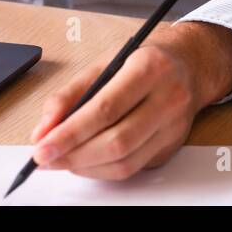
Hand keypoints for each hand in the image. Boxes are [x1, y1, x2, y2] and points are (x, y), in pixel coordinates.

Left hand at [26, 22, 231, 180]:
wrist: (190, 66)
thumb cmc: (142, 61)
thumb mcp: (103, 63)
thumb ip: (69, 95)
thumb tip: (43, 129)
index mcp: (148, 68)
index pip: (104, 109)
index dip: (69, 133)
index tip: (41, 146)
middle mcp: (167, 98)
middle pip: (116, 141)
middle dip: (74, 155)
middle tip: (45, 158)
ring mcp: (173, 127)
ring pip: (125, 162)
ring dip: (85, 167)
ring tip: (60, 160)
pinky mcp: (171, 147)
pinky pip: (132, 168)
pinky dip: (101, 170)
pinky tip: (84, 161)